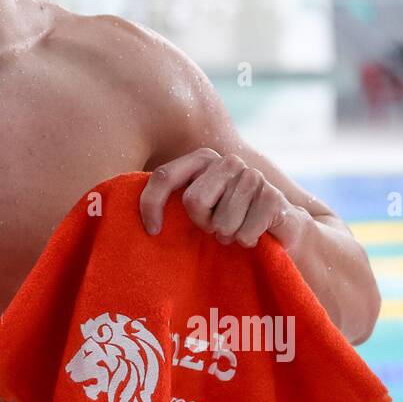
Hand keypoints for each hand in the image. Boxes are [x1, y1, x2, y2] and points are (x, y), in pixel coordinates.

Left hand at [138, 148, 306, 250]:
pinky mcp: (274, 197)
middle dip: (201, 224)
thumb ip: (170, 199)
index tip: (152, 231)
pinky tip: (254, 235)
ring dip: (227, 236)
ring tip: (235, 231)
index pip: (164, 176)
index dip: (151, 205)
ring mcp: (253, 176)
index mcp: (202, 159)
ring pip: (221, 222)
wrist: (282, 229)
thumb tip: (120, 207)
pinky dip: (246, 242)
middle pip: (193, 201)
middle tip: (213, 227)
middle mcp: (227, 162)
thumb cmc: (228, 218)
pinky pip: (243, 232)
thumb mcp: (196, 206)